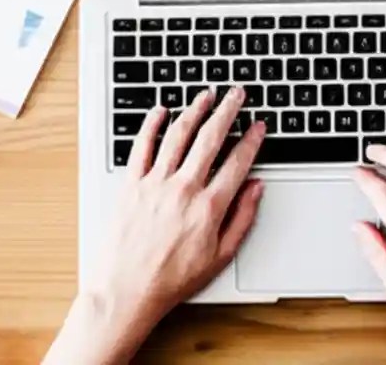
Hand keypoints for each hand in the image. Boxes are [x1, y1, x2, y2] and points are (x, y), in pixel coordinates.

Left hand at [44, 87, 265, 364]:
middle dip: (228, 110)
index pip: (238, 162)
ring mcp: (154, 183)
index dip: (252, 140)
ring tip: (206, 95)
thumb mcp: (220, 257)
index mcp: (208, 207)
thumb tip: (256, 189)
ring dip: (195, 109)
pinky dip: (152, 124)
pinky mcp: (131, 185)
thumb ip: (242, 218)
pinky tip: (161, 111)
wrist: (126, 291)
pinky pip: (142, 146)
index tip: (258, 126)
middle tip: (237, 94)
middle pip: (210, 137)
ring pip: (178, 134)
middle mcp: (183, 189)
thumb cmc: (171, 280)